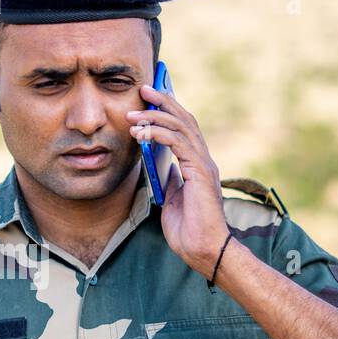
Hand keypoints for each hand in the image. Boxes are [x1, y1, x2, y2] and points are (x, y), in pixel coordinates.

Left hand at [128, 84, 229, 276]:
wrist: (203, 249)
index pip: (184, 128)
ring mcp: (203, 165)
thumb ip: (167, 180)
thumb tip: (156, 164)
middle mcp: (203, 160)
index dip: (169, 110)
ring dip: (155, 116)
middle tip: (144, 89)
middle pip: (185, 119)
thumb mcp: (170, 199)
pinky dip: (159, 133)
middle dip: (164, 101)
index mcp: (197, 165)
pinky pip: (178, 143)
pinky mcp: (200, 172)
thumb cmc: (188, 230)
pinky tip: (142, 132)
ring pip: (181, 127)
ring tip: (134, 112)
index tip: (150, 98)